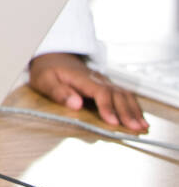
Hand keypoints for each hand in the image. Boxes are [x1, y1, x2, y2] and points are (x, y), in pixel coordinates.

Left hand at [28, 52, 148, 131]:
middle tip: (134, 128)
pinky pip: (124, 95)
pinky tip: (140, 118)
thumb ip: (58, 92)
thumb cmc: (48, 71)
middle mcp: (97, 79)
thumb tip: (75, 104)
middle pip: (117, 94)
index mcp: (82, 77)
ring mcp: (104, 82)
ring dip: (134, 110)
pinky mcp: (107, 86)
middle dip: (127, 112)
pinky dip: (134, 107)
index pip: (100, 92)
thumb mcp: (44, 81)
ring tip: (143, 126)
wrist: (53, 58)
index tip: (112, 122)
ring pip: (124, 94)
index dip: (107, 107)